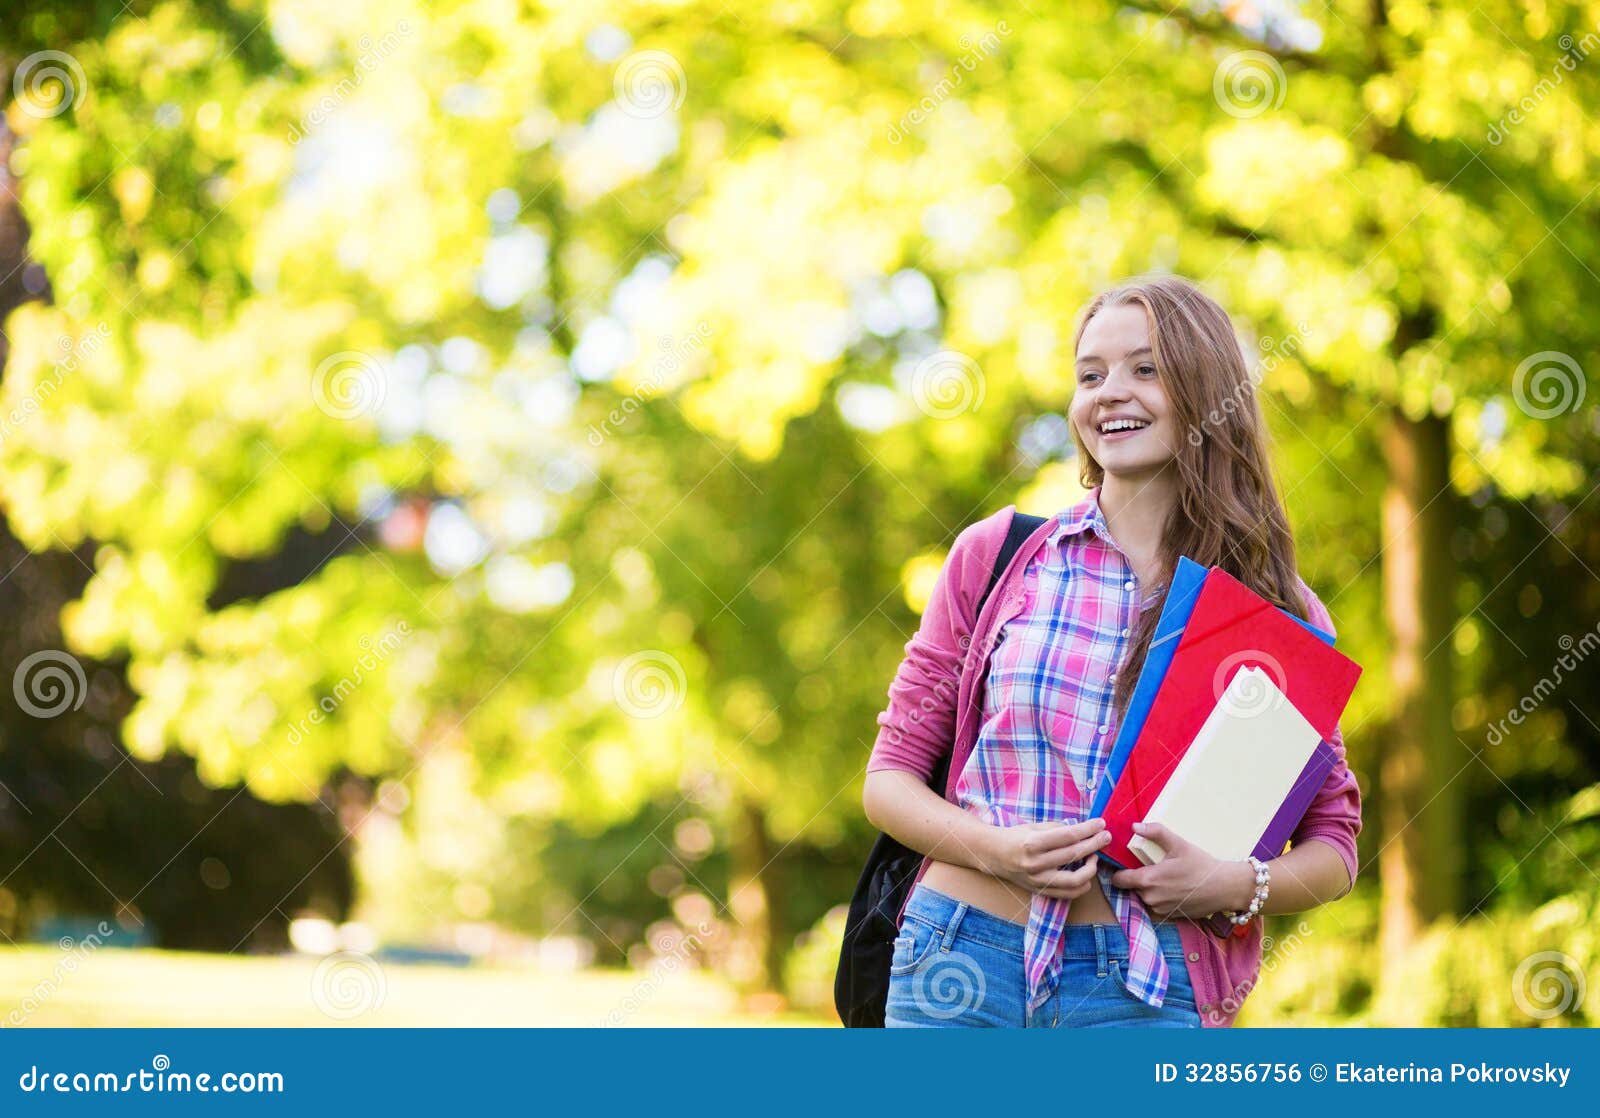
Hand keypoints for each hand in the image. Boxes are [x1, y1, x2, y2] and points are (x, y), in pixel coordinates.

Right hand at [983, 817, 1112, 899]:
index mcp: (1033, 843)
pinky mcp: (1041, 891)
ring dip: (1091, 867)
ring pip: (1076, 879)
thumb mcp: (1034, 827)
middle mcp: (1035, 864)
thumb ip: (1058, 829)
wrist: (994, 855)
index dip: (1088, 829)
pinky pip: (1069, 893)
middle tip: (1106, 837)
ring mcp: (1038, 881)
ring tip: (1094, 856)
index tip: (1101, 823)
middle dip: (1095, 844)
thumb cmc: (1015, 837)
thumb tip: (1083, 830)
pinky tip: (1087, 873)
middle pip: (1074, 854)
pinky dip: (1083, 885)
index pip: (1068, 836)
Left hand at [1107, 821, 1251, 919]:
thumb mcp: (1179, 844)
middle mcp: (1150, 898)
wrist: (1224, 888)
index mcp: (1148, 880)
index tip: (1122, 863)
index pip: (1118, 879)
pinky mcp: (1169, 916)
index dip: (1117, 871)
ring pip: (1143, 897)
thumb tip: (1135, 826)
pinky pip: (1155, 906)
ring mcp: (1159, 909)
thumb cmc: (1201, 865)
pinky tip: (1171, 887)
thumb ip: (1156, 832)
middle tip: (1147, 867)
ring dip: (1147, 889)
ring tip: (1162, 876)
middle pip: (1130, 888)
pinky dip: (1158, 897)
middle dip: (1134, 878)